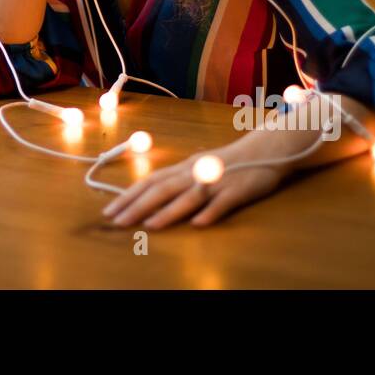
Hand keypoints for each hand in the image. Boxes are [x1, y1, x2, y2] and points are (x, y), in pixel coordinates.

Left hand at [101, 136, 291, 229]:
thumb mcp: (198, 167)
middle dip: (138, 205)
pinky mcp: (238, 191)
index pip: (151, 181)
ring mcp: (216, 181)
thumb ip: (178, 179)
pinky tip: (198, 224)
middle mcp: (195, 173)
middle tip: (118, 221)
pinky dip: (210, 213)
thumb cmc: (228, 161)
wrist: (265, 149)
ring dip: (169, 211)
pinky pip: (223, 203)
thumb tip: (150, 193)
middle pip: (163, 189)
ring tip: (150, 225)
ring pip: (189, 197)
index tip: (110, 210)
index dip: (129, 195)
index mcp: (184, 168)